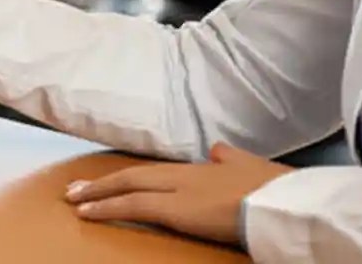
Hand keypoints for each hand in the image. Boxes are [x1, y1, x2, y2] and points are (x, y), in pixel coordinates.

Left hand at [65, 143, 293, 244]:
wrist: (288, 203)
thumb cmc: (279, 191)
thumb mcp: (254, 167)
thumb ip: (232, 159)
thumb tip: (218, 150)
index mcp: (206, 167)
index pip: (158, 170)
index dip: (131, 175)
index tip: (110, 179)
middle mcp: (187, 173)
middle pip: (135, 173)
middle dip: (104, 182)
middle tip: (75, 188)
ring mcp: (179, 189)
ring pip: (128, 185)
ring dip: (98, 192)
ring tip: (72, 198)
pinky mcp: (176, 209)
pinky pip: (132, 206)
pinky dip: (106, 207)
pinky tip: (86, 212)